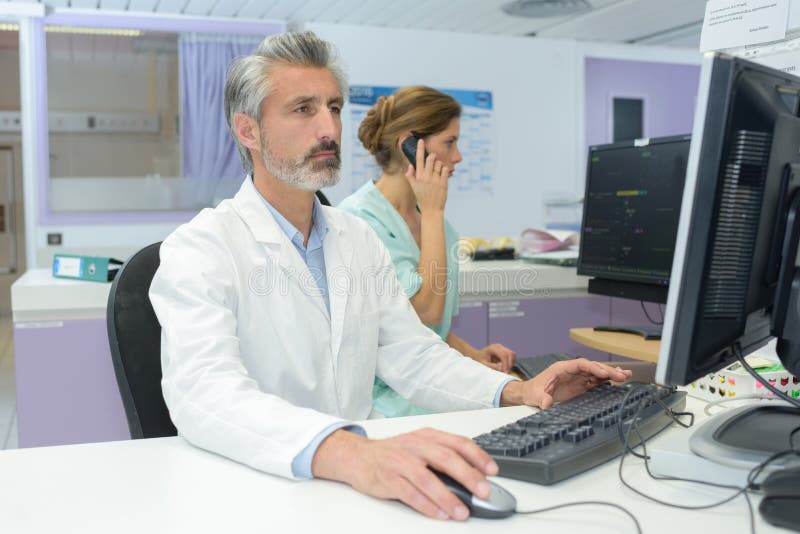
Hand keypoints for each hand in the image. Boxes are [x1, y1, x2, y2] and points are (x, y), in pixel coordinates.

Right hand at [312, 427, 496, 520]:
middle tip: (483, 491)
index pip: (457, 442)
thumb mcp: (420, 446)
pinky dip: (426, 505)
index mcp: (427, 436)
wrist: (358, 456)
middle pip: (445, 458)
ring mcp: (400, 461)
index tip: (492, 470)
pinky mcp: (387, 478)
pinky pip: (409, 493)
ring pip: (427, 479)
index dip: (477, 456)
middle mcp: (415, 446)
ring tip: (462, 511)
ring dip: (447, 497)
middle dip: (467, 476)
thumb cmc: (394, 453)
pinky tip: (439, 514)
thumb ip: (443, 457)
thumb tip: (474, 476)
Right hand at [405, 138, 448, 212]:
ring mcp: (435, 180)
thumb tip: (409, 166)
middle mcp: (426, 178)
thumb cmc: (423, 198)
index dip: (419, 149)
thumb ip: (410, 177)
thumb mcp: (414, 188)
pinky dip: (444, 170)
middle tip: (433, 157)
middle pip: (430, 159)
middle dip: (433, 156)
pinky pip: (445, 170)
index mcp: (418, 178)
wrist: (432, 209)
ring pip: (439, 164)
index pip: (418, 160)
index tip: (421, 140)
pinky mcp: (443, 183)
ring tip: (438, 170)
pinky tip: (442, 174)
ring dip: (439, 164)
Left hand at [471, 343, 515, 372]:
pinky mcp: (504, 349)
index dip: (506, 364)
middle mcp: (498, 346)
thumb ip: (492, 366)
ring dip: (511, 362)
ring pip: (512, 354)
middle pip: (510, 353)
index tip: (505, 372)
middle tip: (506, 372)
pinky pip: (512, 355)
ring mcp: (502, 347)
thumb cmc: (479, 360)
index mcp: (493, 348)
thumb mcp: (484, 365)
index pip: (504, 355)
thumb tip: (502, 368)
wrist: (477, 356)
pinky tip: (506, 366)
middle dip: (510, 364)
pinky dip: (511, 361)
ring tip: (506, 369)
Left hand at [501, 358, 631, 407]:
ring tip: (626, 376)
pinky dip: (607, 380)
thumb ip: (541, 399)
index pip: (581, 364)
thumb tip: (547, 404)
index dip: (593, 368)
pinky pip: (595, 381)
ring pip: (596, 373)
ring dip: (611, 374)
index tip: (604, 374)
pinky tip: (618, 380)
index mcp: (562, 368)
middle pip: (592, 367)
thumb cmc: (532, 392)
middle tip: (622, 375)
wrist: (530, 394)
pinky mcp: (580, 385)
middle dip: (607, 370)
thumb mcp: (534, 396)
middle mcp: (572, 370)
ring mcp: (577, 377)